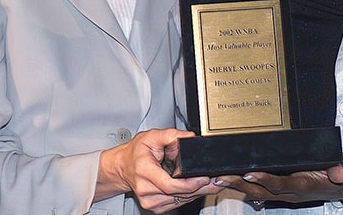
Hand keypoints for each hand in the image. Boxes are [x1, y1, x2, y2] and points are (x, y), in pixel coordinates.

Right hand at [96, 128, 219, 211]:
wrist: (122, 167)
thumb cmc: (136, 153)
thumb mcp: (151, 136)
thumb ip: (171, 135)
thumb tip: (189, 137)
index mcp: (144, 171)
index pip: (170, 185)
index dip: (190, 184)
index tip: (204, 177)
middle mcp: (146, 190)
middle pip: (179, 194)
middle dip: (202, 187)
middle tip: (220, 179)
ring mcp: (150, 201)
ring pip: (181, 200)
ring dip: (198, 192)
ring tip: (212, 181)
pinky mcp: (155, 207)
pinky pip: (178, 203)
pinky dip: (189, 196)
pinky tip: (197, 187)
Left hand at [211, 153, 342, 204]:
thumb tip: (342, 173)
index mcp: (305, 185)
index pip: (281, 183)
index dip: (265, 179)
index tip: (248, 172)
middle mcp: (292, 192)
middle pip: (261, 189)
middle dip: (239, 183)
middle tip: (218, 176)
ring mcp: (286, 193)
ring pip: (257, 190)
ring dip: (236, 185)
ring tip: (215, 178)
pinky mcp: (283, 190)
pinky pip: (260, 189)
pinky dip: (244, 184)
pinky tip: (230, 179)